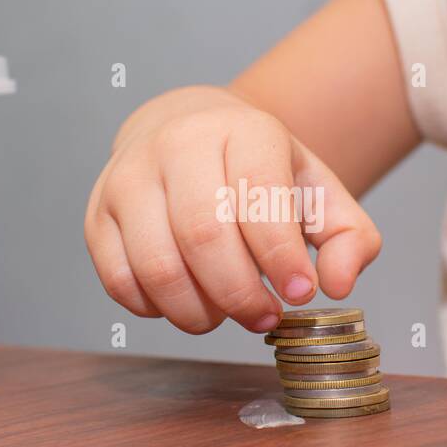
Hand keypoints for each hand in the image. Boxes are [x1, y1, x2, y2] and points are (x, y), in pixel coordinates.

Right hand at [85, 88, 381, 333]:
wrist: (189, 132)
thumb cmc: (260, 173)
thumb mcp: (319, 193)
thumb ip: (348, 239)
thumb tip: (335, 285)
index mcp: (240, 130)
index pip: (256, 195)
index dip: (280, 256)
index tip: (299, 293)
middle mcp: (175, 145)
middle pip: (203, 236)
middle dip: (240, 294)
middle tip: (265, 316)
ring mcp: (127, 178)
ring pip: (157, 265)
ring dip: (199, 311)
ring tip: (228, 314)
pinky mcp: (98, 214)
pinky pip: (120, 281)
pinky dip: (158, 309)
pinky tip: (188, 302)